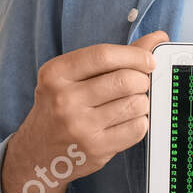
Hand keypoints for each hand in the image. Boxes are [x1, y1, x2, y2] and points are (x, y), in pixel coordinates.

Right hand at [0, 29, 167, 192]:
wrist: (36, 154)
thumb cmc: (59, 108)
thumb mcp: (72, 77)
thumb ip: (113, 57)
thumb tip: (156, 38)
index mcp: (55, 74)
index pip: (103, 55)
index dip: (134, 55)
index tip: (148, 60)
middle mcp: (65, 100)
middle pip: (124, 80)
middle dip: (141, 80)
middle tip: (139, 84)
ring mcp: (80, 127)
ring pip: (135, 104)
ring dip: (142, 101)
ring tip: (132, 103)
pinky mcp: (96, 149)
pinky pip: (137, 128)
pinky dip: (140, 121)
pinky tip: (128, 120)